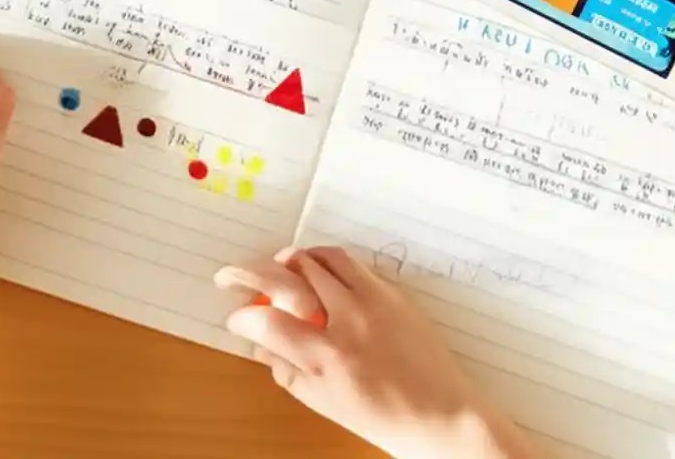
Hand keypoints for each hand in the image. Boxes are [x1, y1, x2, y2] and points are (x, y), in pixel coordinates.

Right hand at [216, 247, 537, 458]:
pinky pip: (352, 263)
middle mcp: (348, 321)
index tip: (236, 317)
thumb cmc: (383, 416)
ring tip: (279, 267)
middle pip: (287, 277)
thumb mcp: (323, 402)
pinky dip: (326, 262)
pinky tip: (319, 274)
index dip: (242, 316)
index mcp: (327, 357)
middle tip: (233, 275)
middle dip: (249, 272)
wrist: (441, 414)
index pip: (267, 321)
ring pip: (320, 258)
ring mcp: (374, 302)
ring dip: (292, 260)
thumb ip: (286, 369)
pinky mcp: (393, 293)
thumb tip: (261, 342)